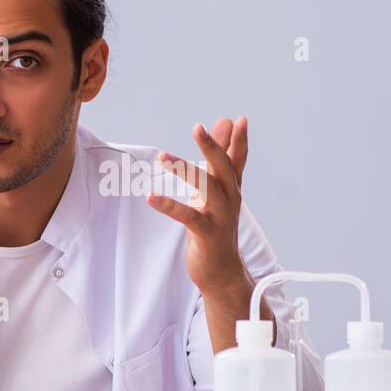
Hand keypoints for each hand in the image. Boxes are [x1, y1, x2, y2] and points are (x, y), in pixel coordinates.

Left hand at [147, 116, 251, 295]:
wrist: (223, 271)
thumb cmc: (216, 227)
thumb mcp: (217, 192)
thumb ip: (219, 161)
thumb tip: (224, 126)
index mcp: (232, 189)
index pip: (238, 160)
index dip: (240, 140)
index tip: (240, 119)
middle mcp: (230, 200)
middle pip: (224, 169)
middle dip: (212, 147)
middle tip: (198, 128)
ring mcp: (220, 217)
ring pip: (206, 189)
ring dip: (185, 171)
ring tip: (162, 156)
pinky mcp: (207, 234)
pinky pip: (188, 217)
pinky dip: (169, 206)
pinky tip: (150, 197)